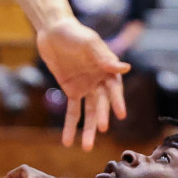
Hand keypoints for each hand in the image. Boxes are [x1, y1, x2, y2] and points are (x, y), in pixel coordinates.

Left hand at [36, 17, 128, 148]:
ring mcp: (85, 87)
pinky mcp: (71, 90)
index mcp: (106, 68)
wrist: (52, 30)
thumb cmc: (74, 32)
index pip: (114, 88)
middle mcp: (98, 81)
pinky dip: (70, 126)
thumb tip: (126, 68)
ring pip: (89, 112)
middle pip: (101, 102)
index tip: (120, 114)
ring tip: (86, 147)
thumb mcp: (89, 43)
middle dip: (101, 116)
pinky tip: (68, 141)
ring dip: (88, 129)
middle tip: (101, 129)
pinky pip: (72, 111)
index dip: (117, 100)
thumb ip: (104, 57)